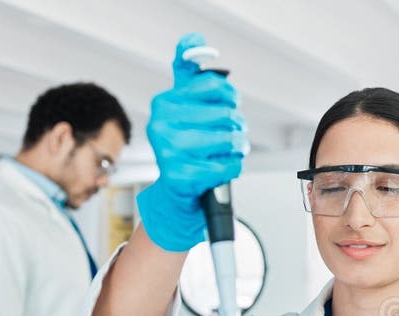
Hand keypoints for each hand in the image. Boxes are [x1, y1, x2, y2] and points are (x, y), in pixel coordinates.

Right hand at [137, 32, 248, 251]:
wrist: (175, 191)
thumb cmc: (185, 144)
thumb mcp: (183, 106)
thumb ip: (189, 73)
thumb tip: (193, 41)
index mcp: (164, 103)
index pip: (212, 85)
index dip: (230, 95)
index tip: (231, 103)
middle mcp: (161, 125)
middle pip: (226, 114)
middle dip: (237, 125)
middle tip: (234, 133)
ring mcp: (169, 152)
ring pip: (230, 140)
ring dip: (238, 147)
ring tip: (232, 150)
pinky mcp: (182, 177)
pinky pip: (229, 166)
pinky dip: (233, 167)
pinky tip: (223, 167)